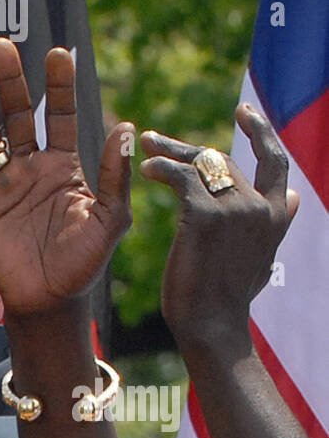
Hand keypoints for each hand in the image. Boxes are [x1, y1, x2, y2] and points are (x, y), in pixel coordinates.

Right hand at [0, 39, 132, 317]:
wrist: (49, 302)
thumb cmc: (84, 264)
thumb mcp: (111, 221)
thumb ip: (115, 178)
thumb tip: (126, 129)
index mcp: (62, 165)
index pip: (60, 114)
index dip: (58, 85)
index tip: (58, 54)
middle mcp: (28, 168)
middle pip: (18, 115)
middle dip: (10, 82)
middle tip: (0, 49)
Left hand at [141, 104, 298, 352]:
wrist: (212, 324)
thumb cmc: (229, 299)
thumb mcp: (263, 256)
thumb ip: (275, 223)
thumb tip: (293, 198)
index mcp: (278, 212)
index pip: (276, 161)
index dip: (262, 132)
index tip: (245, 113)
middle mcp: (262, 204)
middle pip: (225, 160)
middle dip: (188, 146)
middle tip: (156, 138)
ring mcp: (236, 208)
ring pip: (202, 164)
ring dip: (169, 151)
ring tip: (145, 145)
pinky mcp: (206, 216)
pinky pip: (182, 178)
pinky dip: (163, 168)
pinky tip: (147, 168)